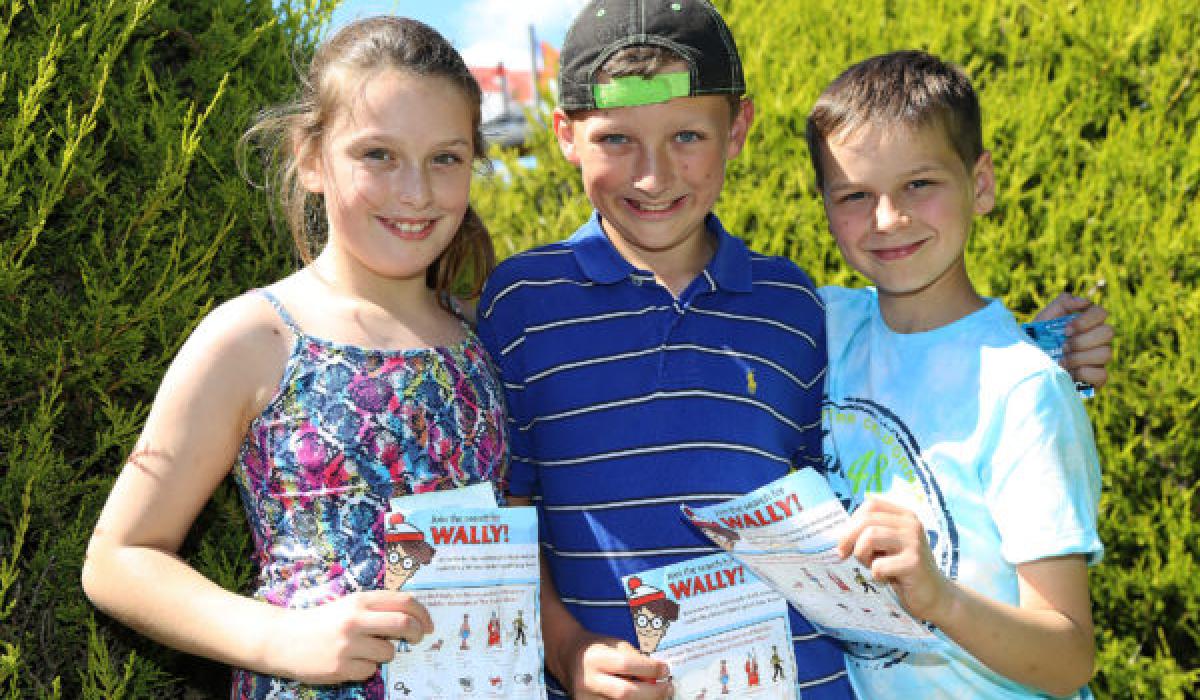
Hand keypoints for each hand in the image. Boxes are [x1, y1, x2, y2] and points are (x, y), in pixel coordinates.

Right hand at [262, 590, 433, 684]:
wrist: (283, 638)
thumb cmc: (322, 621)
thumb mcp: (349, 605)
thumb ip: (377, 607)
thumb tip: (414, 616)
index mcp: (360, 601)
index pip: (405, 602)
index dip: (423, 613)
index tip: (428, 624)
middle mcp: (355, 620)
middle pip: (405, 625)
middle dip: (417, 633)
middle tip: (417, 638)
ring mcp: (348, 645)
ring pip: (389, 652)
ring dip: (385, 654)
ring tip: (366, 650)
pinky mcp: (340, 667)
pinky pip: (370, 671)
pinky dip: (366, 668)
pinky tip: (350, 661)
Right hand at [558, 630, 671, 698]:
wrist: (569, 658)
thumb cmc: (597, 649)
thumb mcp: (615, 644)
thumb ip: (636, 659)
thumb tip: (659, 676)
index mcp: (596, 658)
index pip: (626, 665)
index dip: (650, 669)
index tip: (665, 670)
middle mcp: (589, 681)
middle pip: (625, 693)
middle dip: (652, 693)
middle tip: (668, 688)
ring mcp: (586, 699)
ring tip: (659, 696)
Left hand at [836, 497, 952, 623]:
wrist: (935, 596)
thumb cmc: (903, 570)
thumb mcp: (887, 545)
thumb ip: (870, 533)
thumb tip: (839, 535)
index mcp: (904, 515)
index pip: (870, 505)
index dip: (852, 522)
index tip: (845, 542)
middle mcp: (911, 524)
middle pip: (866, 520)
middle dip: (848, 539)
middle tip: (844, 555)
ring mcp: (914, 542)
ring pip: (869, 537)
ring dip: (862, 556)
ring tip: (872, 567)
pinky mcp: (914, 563)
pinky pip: (878, 566)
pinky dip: (876, 576)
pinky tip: (887, 580)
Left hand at [1032, 292, 1113, 388]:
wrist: (1028, 370)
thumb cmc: (1038, 342)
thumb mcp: (1043, 320)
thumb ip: (1061, 304)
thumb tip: (1084, 301)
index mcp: (1087, 323)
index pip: (1101, 313)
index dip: (1086, 320)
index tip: (1066, 330)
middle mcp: (1097, 340)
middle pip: (1108, 332)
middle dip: (1082, 341)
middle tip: (1063, 347)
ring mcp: (1099, 359)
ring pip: (1106, 353)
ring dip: (1079, 358)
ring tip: (1061, 362)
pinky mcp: (1097, 378)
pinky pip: (1102, 374)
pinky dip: (1083, 374)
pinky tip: (1069, 374)